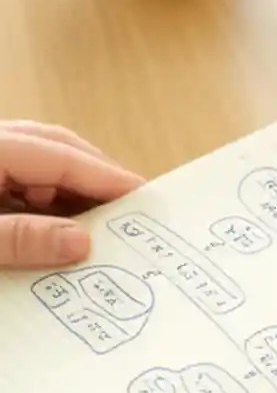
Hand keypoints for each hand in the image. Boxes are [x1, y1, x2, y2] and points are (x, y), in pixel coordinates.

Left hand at [0, 120, 143, 267]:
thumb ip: (22, 238)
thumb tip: (82, 243)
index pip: (62, 156)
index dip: (107, 179)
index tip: (146, 200)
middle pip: (55, 148)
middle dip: (95, 178)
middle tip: (128, 211)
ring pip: (36, 162)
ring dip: (69, 192)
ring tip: (95, 225)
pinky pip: (15, 176)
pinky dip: (41, 200)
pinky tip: (54, 226)